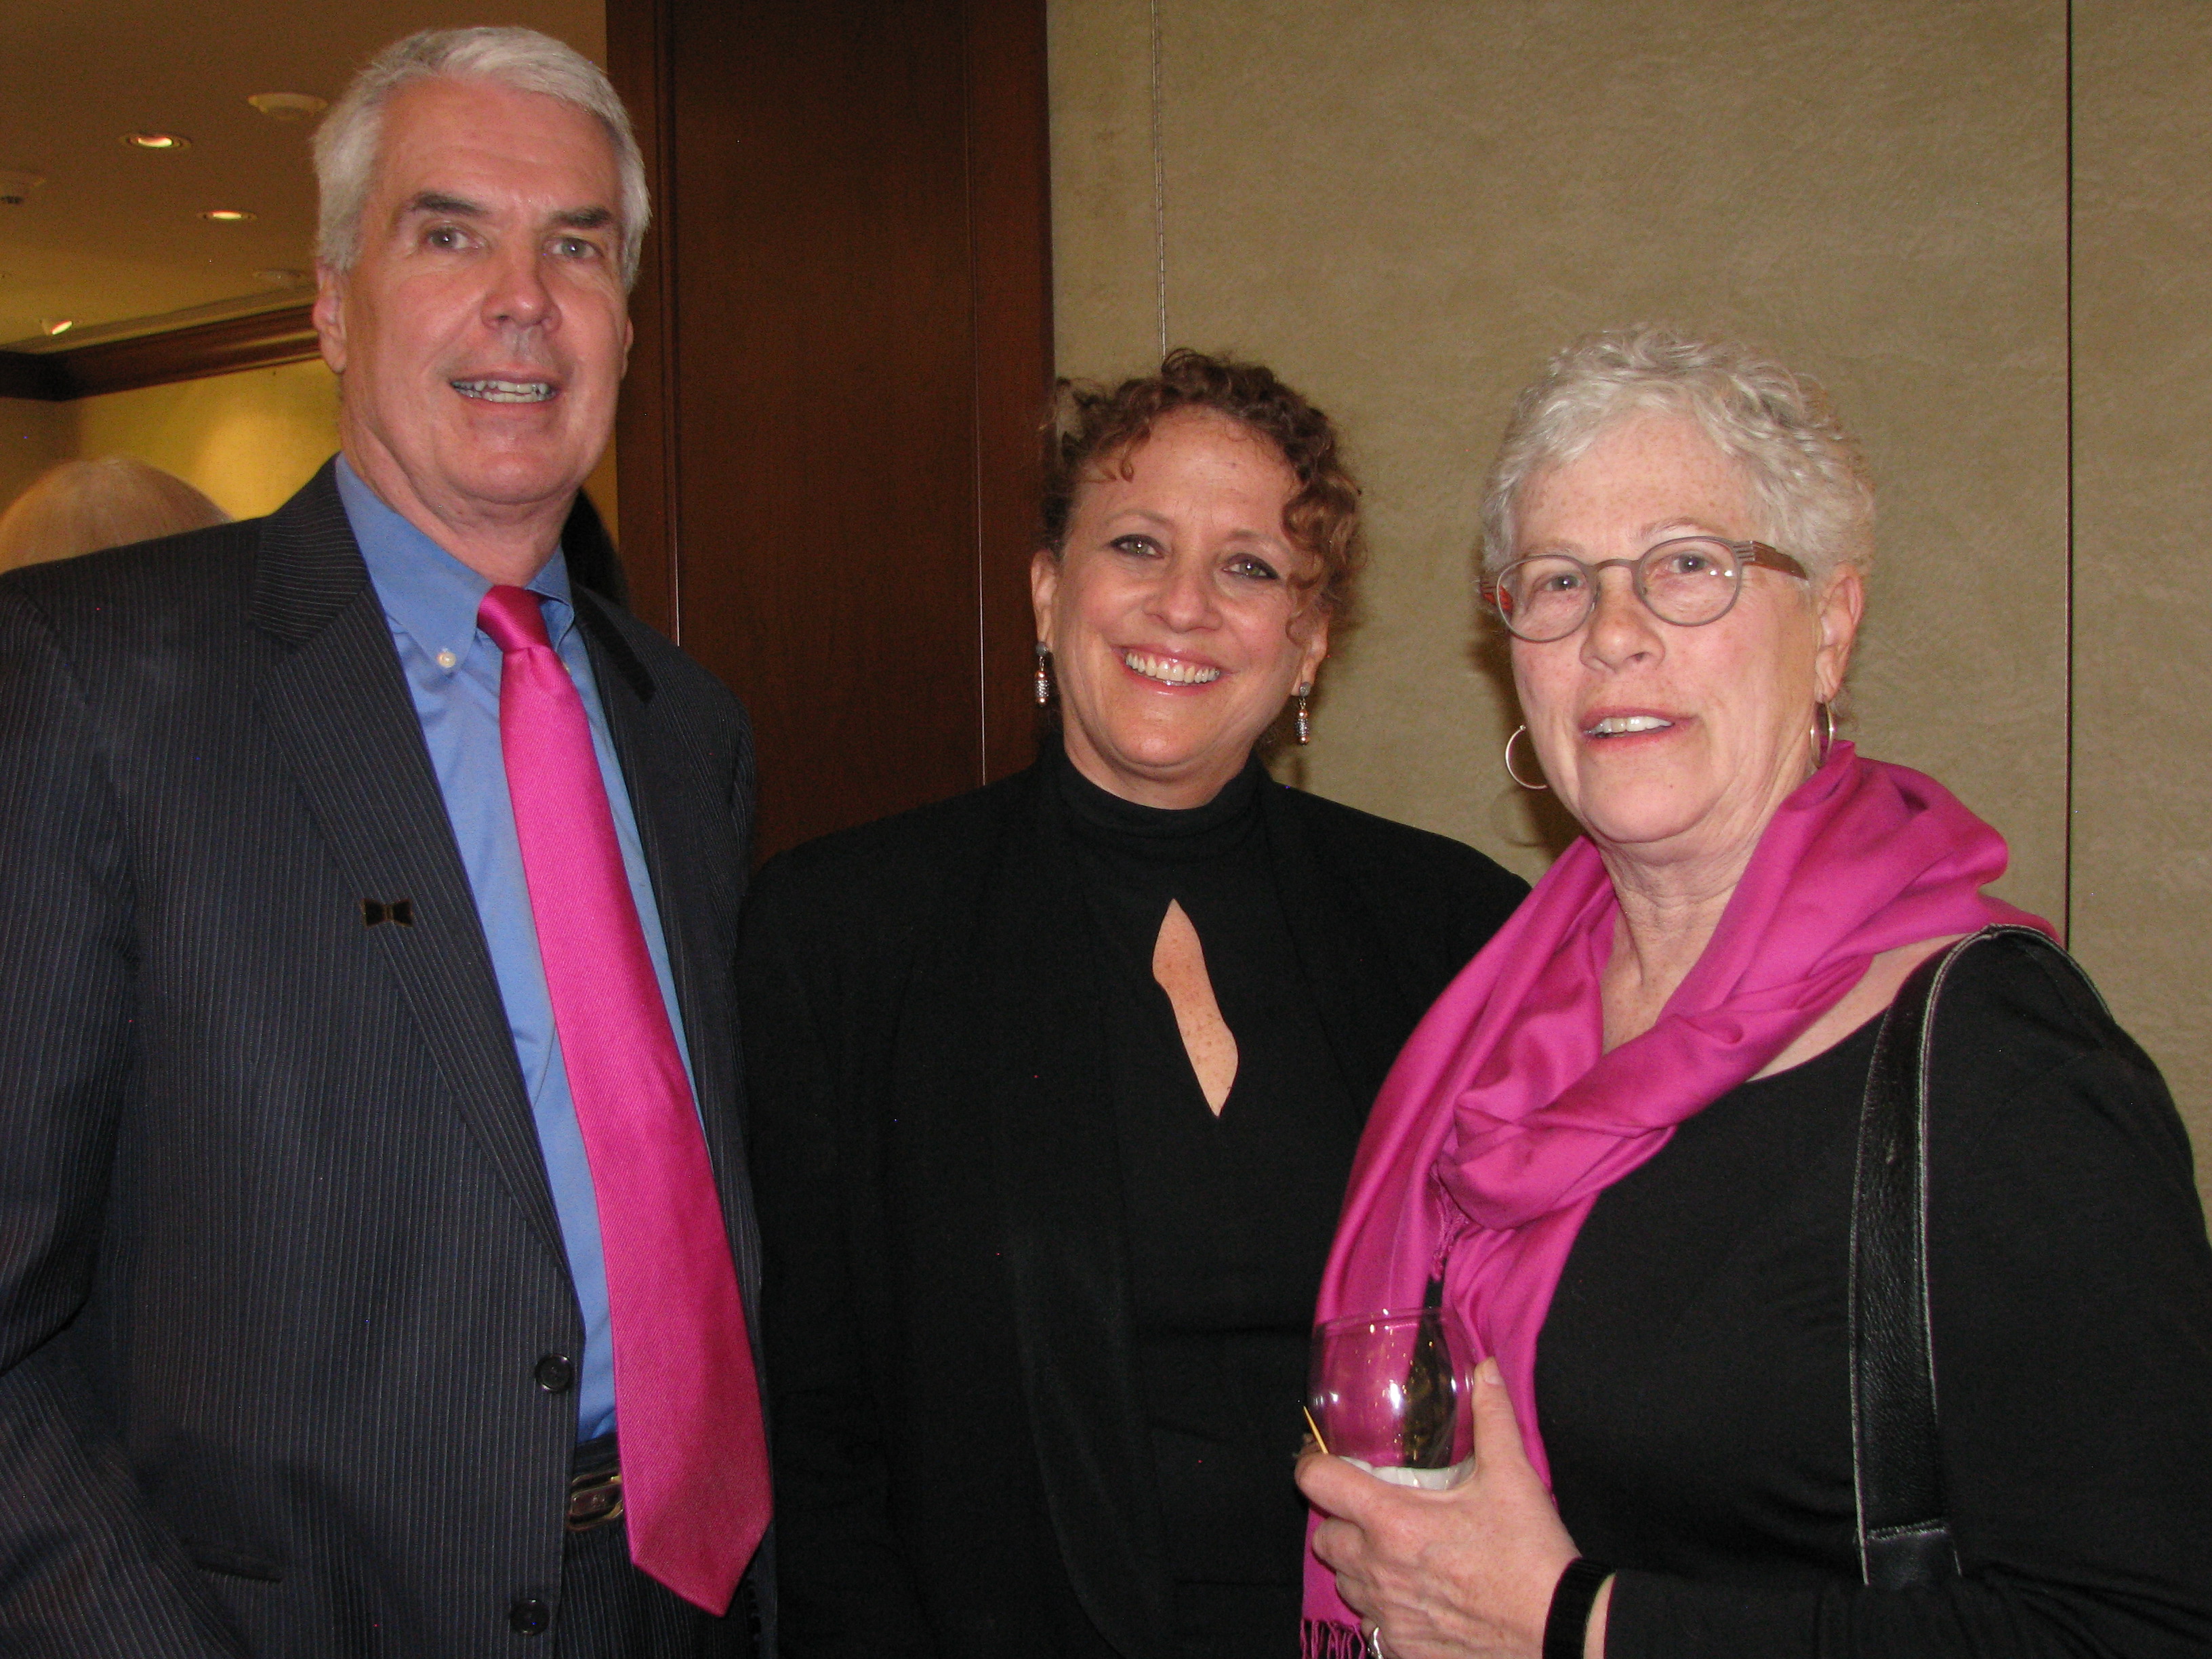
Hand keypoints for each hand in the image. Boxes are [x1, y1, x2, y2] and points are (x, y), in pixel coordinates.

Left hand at [1297, 1359, 1590, 1658]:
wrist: (1558, 1629)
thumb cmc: (1530, 1553)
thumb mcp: (1513, 1477)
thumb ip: (1492, 1417)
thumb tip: (1485, 1369)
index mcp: (1392, 1521)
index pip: (1317, 1482)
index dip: (1314, 1463)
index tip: (1327, 1457)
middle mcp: (1377, 1569)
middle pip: (1324, 1537)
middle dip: (1342, 1520)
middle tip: (1376, 1510)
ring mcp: (1387, 1614)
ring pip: (1346, 1583)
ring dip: (1360, 1565)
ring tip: (1399, 1554)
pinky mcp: (1402, 1649)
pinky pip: (1371, 1625)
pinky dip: (1383, 1609)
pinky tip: (1416, 1595)